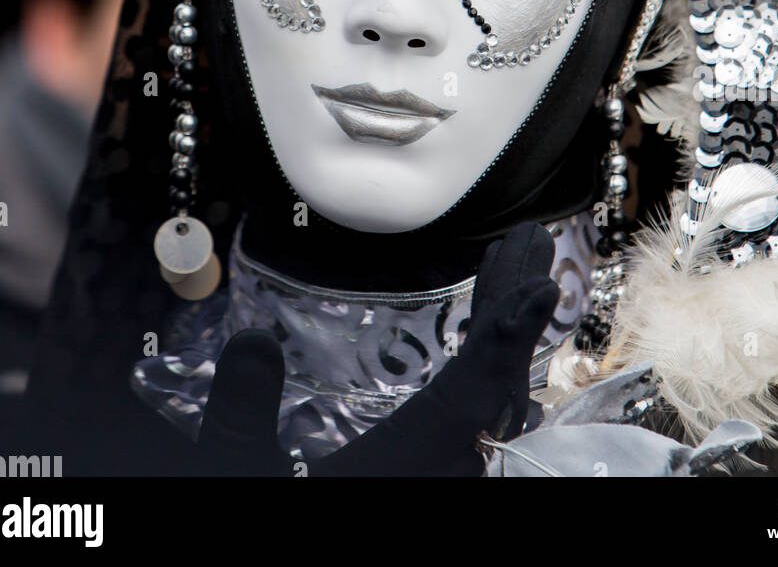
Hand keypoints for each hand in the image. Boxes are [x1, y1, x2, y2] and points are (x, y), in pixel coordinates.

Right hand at [194, 221, 559, 476]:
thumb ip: (242, 411)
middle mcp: (430, 476)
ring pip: (485, 404)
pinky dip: (486, 374)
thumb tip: (253, 339)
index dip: (508, 336)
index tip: (543, 287)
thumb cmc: (250, 535)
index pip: (469, 394)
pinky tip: (488, 352)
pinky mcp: (421, 482)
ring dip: (501, 336)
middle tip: (530, 243)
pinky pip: (472, 425)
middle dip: (512, 310)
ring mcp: (431, 482)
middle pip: (489, 386)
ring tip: (510, 271)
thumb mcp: (233, 470)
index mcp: (401, 470)